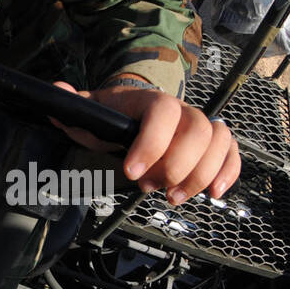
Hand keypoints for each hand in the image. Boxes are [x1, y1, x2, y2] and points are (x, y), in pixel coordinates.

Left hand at [51, 82, 240, 203]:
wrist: (137, 109)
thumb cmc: (115, 113)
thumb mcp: (93, 109)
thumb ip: (76, 105)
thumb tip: (58, 92)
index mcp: (151, 100)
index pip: (163, 112)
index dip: (151, 143)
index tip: (132, 172)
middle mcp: (181, 109)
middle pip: (197, 132)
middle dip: (175, 166)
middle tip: (149, 187)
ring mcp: (200, 125)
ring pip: (218, 142)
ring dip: (199, 175)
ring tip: (173, 196)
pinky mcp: (213, 144)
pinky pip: (231, 153)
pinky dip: (228, 173)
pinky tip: (213, 192)